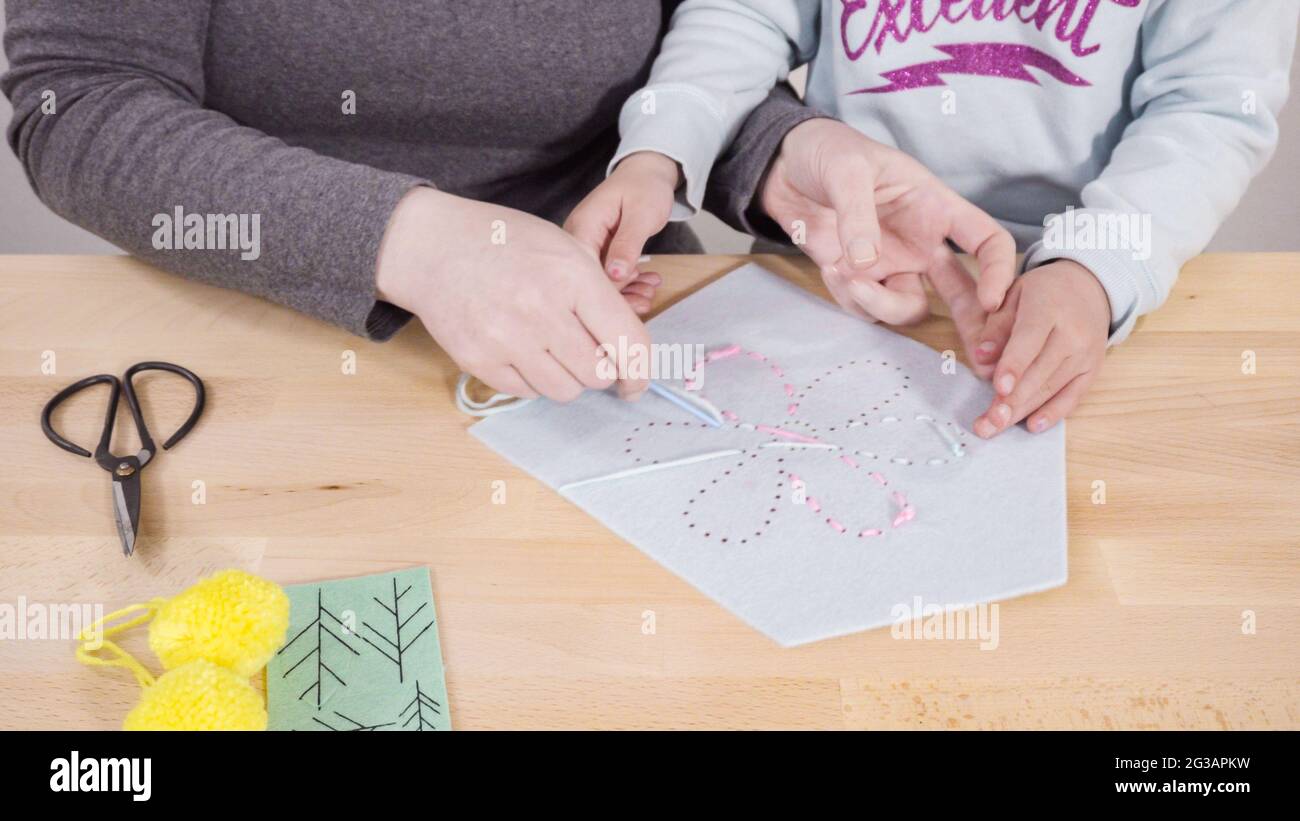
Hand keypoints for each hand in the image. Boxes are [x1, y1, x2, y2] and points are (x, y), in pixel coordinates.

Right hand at [376, 187, 650, 400]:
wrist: (433, 246)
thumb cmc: (505, 243)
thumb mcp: (565, 248)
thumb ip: (601, 296)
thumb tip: (629, 352)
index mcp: (572, 276)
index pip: (627, 342)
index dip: (640, 372)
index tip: (636, 383)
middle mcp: (540, 310)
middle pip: (598, 374)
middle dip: (599, 369)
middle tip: (586, 353)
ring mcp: (506, 338)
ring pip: (564, 391)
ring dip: (567, 378)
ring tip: (552, 350)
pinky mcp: (478, 360)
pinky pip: (527, 392)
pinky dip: (532, 379)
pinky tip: (522, 350)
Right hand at [564, 151, 677, 310]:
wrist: (645, 174)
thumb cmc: (644, 186)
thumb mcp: (642, 214)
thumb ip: (628, 244)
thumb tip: (614, 275)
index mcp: (584, 225)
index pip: (585, 269)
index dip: (608, 289)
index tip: (634, 295)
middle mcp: (579, 237)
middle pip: (590, 278)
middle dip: (621, 293)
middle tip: (647, 297)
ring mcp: (587, 245)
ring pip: (601, 279)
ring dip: (627, 290)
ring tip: (650, 290)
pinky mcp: (596, 250)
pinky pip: (608, 273)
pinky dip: (628, 281)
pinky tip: (645, 284)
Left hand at [761, 118, 1015, 376]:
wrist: (783, 169)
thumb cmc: (828, 152)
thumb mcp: (846, 169)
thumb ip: (858, 212)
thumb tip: (866, 261)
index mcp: (935, 207)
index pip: (985, 240)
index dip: (997, 271)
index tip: (990, 300)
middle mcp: (921, 242)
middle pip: (960, 291)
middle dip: (971, 323)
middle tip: (978, 356)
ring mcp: (892, 264)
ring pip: (908, 308)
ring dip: (880, 304)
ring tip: (844, 273)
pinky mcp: (860, 279)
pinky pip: (866, 307)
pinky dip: (848, 297)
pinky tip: (828, 266)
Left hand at [971, 260, 1109, 436]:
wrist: (1089, 289)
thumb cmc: (1042, 293)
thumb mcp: (1014, 294)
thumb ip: (996, 325)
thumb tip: (981, 357)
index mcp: (1049, 307)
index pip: (1029, 341)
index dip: (1014, 366)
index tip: (998, 388)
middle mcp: (1073, 333)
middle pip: (1039, 373)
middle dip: (1011, 401)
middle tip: (985, 424)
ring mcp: (1086, 354)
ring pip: (1051, 389)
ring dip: (1022, 412)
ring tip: (994, 428)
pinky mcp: (1092, 370)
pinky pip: (1073, 397)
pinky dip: (1052, 414)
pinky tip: (1032, 426)